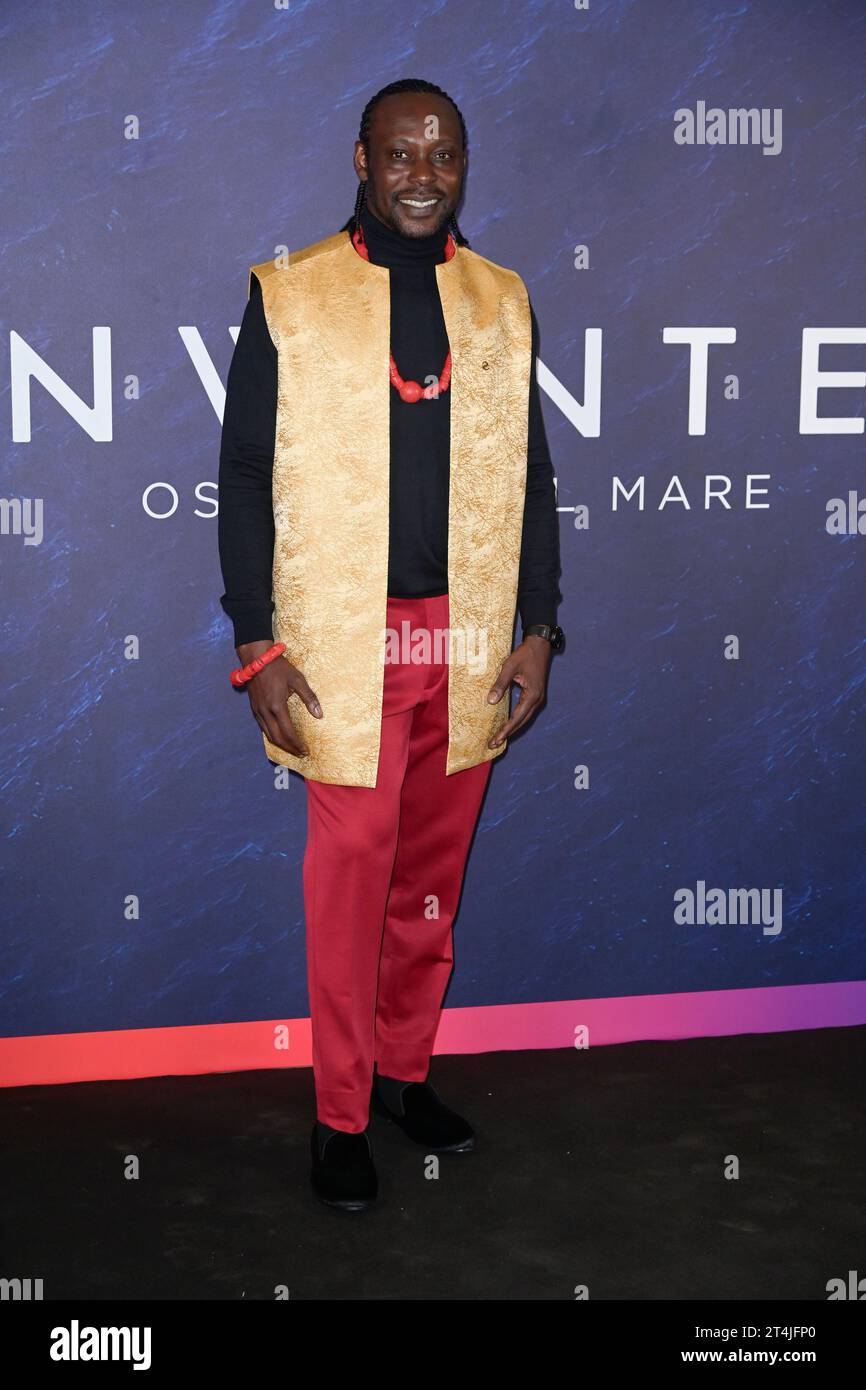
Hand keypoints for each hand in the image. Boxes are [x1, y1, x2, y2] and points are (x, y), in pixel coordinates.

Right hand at [236, 641, 321, 757]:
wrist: (257, 659)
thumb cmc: (279, 668)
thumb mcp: (297, 680)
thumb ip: (309, 698)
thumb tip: (319, 715)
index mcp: (277, 706)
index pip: (288, 733)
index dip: (297, 744)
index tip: (306, 750)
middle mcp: (266, 712)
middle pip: (277, 738)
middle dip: (290, 748)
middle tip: (301, 753)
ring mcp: (258, 711)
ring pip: (268, 735)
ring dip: (281, 744)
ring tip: (292, 749)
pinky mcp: (254, 709)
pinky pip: (263, 728)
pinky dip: (272, 736)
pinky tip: (280, 736)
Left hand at [486, 635, 551, 747]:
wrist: (540, 645)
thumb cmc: (525, 654)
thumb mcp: (510, 667)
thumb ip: (500, 684)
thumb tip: (491, 701)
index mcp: (532, 695)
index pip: (517, 718)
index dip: (506, 730)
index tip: (496, 740)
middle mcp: (537, 700)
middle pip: (521, 722)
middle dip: (508, 734)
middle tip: (494, 744)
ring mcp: (538, 698)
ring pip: (524, 719)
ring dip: (512, 728)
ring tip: (499, 738)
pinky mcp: (535, 695)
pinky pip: (525, 712)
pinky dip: (516, 720)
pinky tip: (507, 724)